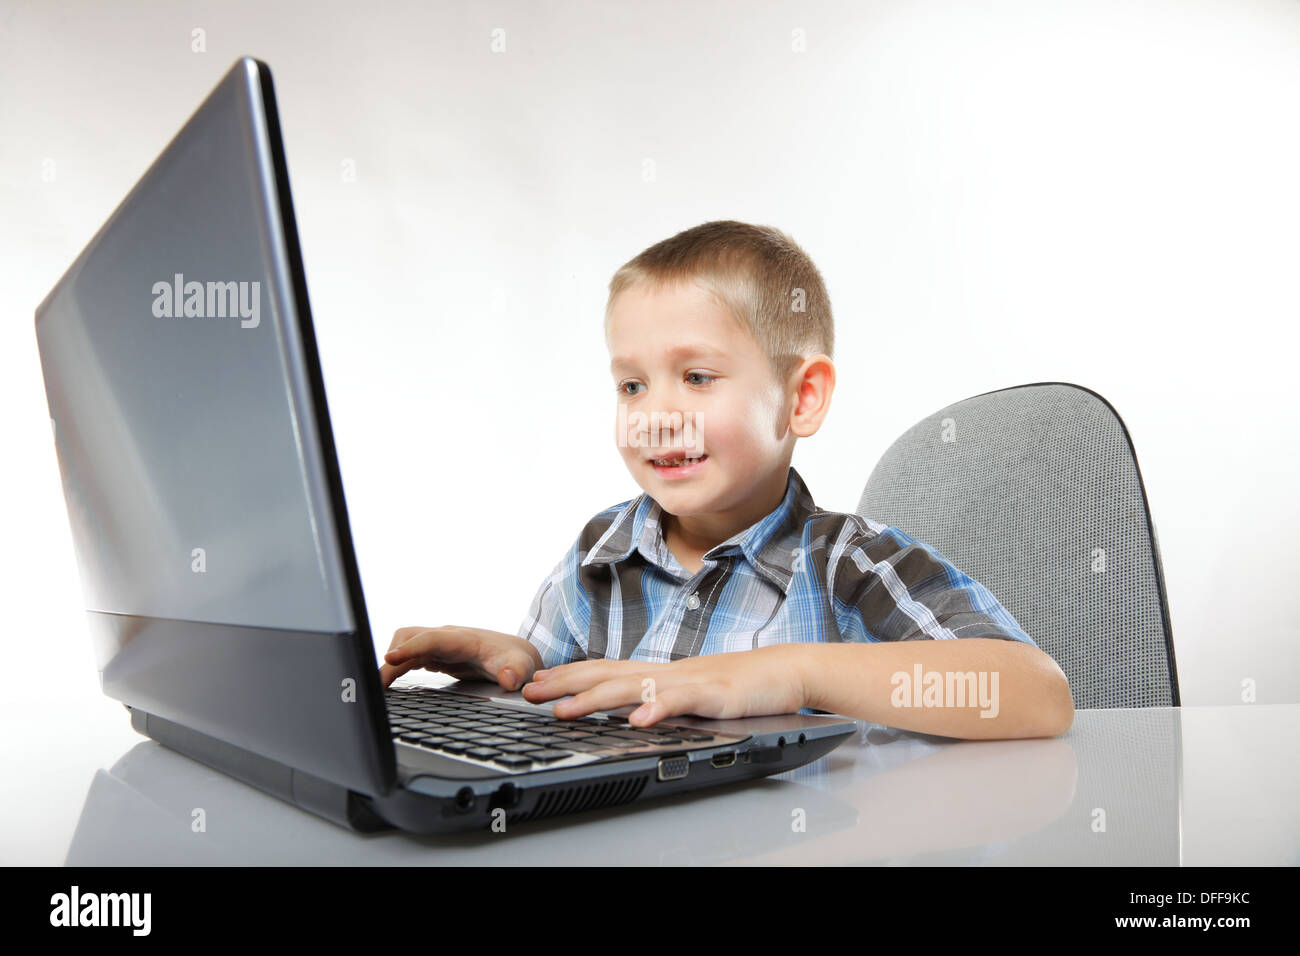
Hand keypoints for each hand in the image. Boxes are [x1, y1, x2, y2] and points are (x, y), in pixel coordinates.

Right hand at [380, 626, 540, 689]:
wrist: (515, 656)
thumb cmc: (516, 660)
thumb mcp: (521, 666)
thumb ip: (515, 672)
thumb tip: (509, 679)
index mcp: (463, 639)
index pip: (430, 639)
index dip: (410, 648)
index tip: (390, 658)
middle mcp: (446, 638)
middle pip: (409, 637)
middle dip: (392, 657)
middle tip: (379, 685)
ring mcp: (438, 646)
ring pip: (405, 647)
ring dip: (390, 665)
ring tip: (378, 689)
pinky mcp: (435, 656)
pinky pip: (408, 658)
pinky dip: (396, 669)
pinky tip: (388, 685)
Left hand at [520, 644, 810, 725]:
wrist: (786, 671)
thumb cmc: (740, 685)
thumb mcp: (690, 692)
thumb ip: (659, 697)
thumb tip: (627, 709)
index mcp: (660, 673)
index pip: (605, 670)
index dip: (568, 676)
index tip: (534, 683)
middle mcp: (667, 673)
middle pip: (607, 674)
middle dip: (565, 684)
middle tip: (529, 693)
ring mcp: (688, 682)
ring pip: (634, 687)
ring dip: (595, 698)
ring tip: (564, 711)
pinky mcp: (713, 695)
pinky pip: (681, 702)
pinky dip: (657, 710)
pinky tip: (636, 722)